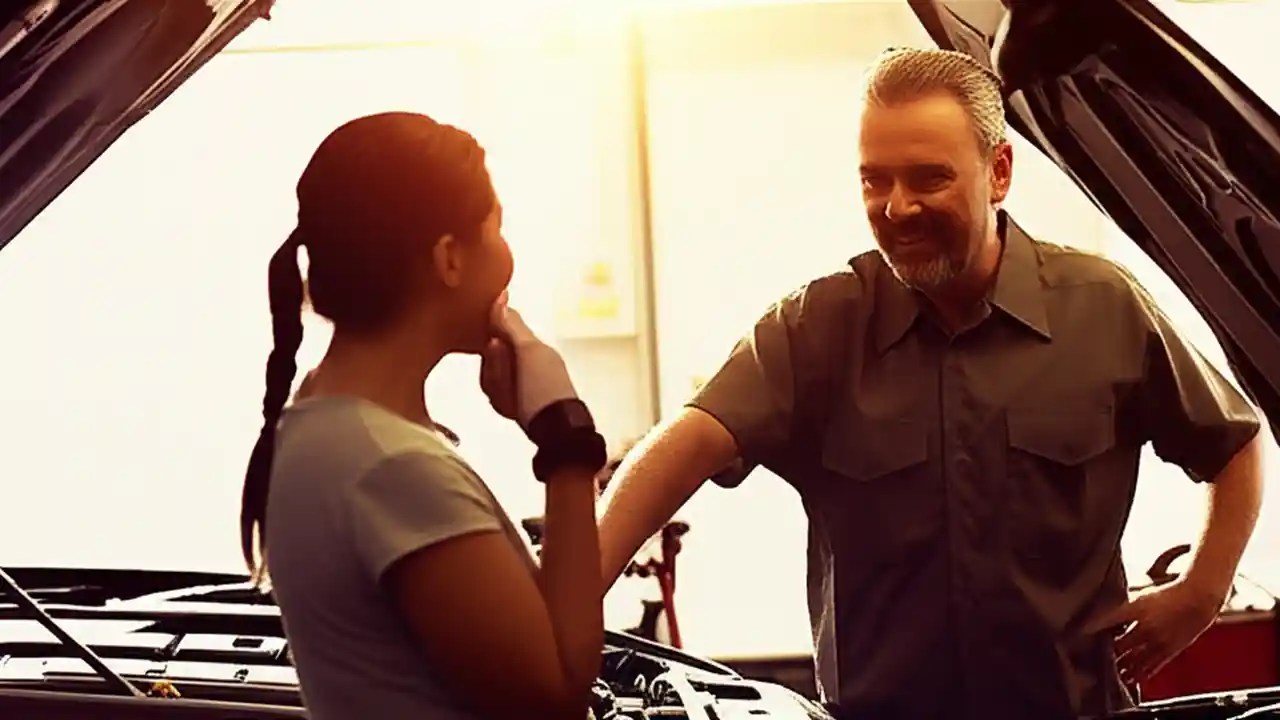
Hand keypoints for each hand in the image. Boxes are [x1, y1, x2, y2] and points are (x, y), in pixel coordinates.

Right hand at [479, 293, 578, 429]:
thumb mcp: (528, 352)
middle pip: (491, 355)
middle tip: (507, 379)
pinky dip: (501, 401)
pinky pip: (496, 394)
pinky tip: (513, 409)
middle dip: (493, 368)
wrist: (556, 432)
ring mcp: (522, 381)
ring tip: (512, 398)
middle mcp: (527, 358)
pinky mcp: (518, 400)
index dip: (491, 339)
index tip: (494, 349)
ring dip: (497, 386)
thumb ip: (512, 326)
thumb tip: (501, 295)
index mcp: (532, 343)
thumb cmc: (545, 388)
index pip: (497, 329)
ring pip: (490, 376)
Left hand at [1085, 578, 1225, 683]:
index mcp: (1138, 608)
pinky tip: (1133, 680)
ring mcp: (1159, 640)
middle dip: (1108, 653)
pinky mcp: (1171, 649)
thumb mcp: (1143, 593)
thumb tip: (1108, 612)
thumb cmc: (1169, 592)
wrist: (1198, 598)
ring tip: (1112, 674)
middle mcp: (1147, 626)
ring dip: (1123, 668)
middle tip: (1094, 659)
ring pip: (1136, 659)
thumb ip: (1127, 605)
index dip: (1093, 627)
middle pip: (1121, 645)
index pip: (1109, 619)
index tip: (1079, 633)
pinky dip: (1142, 673)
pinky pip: (1154, 665)